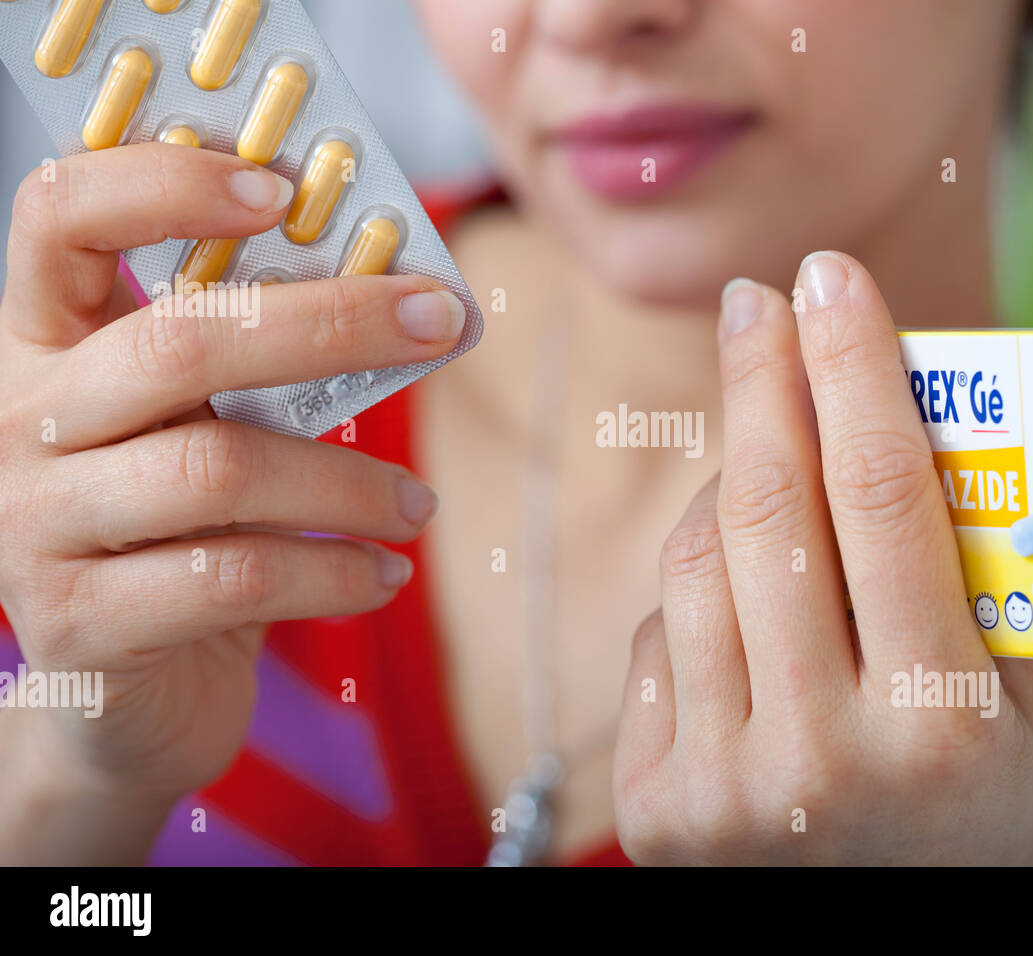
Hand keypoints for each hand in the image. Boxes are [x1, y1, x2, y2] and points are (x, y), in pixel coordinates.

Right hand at [0, 144, 462, 860]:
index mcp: (45, 347)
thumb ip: (261, 371)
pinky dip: (336, 573)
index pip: (63, 216)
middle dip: (331, 323)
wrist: (127, 697)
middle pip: (178, 342)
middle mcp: (19, 424)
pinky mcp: (80, 625)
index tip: (281, 187)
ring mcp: (32, 527)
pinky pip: (236, 579)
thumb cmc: (186, 539)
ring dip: (350, 485)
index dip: (165, 182)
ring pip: (221, 471)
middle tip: (438, 322)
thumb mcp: (208, 430)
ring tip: (417, 508)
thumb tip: (407, 305)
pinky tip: (384, 574)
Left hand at [613, 252, 1032, 864]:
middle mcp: (820, 754)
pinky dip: (699, 601)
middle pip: (768, 510)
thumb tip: (926, 412)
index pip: (880, 495)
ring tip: (768, 472)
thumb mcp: (1017, 703)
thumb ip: (982, 573)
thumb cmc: (964, 808)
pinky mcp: (653, 806)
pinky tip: (742, 616)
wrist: (878, 941)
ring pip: (695, 564)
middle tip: (761, 303)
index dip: (851, 369)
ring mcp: (721, 784)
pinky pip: (658, 641)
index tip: (828, 280)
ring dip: (729, 491)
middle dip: (763, 384)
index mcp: (938, 718)